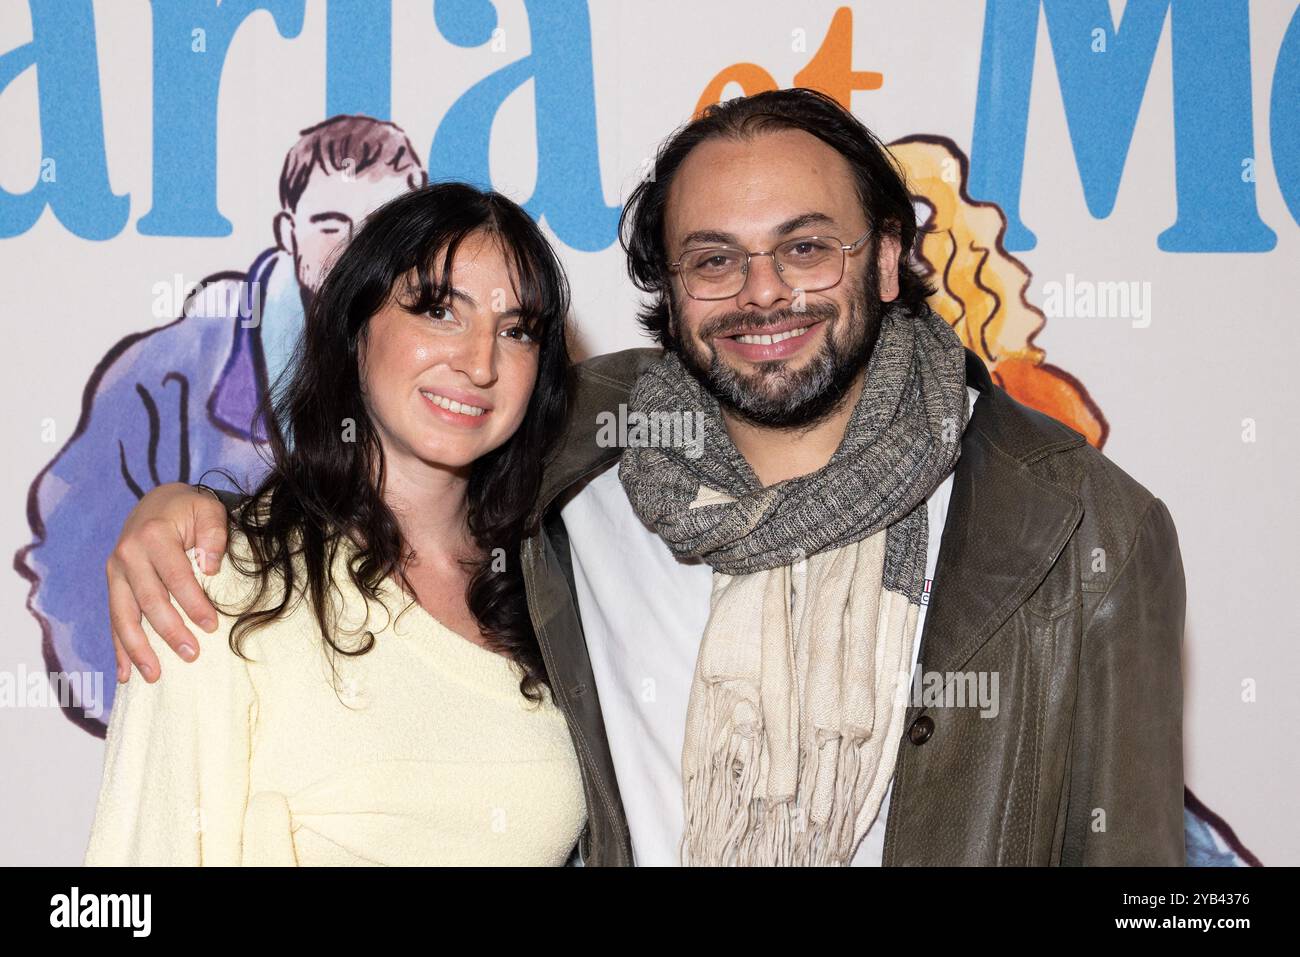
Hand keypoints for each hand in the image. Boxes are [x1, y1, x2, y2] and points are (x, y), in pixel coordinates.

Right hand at [106, 482, 228, 683]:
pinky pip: (115, 619)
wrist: (156, 502)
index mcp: (154, 536)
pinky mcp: (112, 584)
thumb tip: (209, 567)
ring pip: (124, 615)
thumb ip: (214, 534)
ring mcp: (116, 571)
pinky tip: (125, 673)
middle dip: (169, 631)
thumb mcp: (208, 509)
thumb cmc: (188, 509)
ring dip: (138, 648)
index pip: (176, 577)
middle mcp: (128, 555)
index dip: (193, 603)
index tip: (212, 627)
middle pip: (149, 600)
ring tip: (154, 675)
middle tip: (191, 655)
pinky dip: (119, 647)